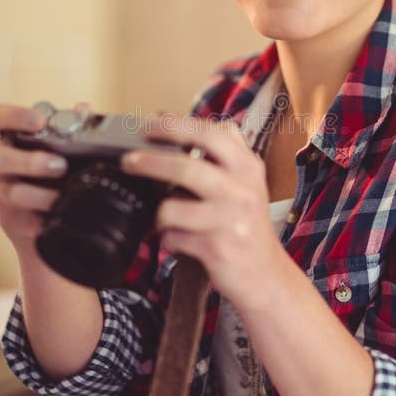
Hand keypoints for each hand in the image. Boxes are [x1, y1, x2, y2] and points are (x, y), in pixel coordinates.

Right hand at [0, 103, 68, 259]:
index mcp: (16, 140)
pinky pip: (20, 222)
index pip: (0, 118)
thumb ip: (77, 128)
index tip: (40, 122)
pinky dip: (39, 221)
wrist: (62, 222)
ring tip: (62, 196)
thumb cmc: (64, 176)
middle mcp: (5, 166)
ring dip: (37, 194)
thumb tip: (84, 108)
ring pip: (8, 192)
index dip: (14, 116)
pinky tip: (58, 220)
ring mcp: (6, 194)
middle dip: (28, 161)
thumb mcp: (73, 150)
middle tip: (60, 165)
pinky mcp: (13, 222)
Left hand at [121, 115, 289, 307]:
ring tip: (162, 218)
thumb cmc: (247, 225)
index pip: (211, 133)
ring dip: (159, 214)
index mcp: (247, 167)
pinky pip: (174, 238)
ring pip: (172, 208)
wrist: (267, 276)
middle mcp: (242, 190)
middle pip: (187, 168)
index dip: (175, 126)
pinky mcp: (218, 248)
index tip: (149, 124)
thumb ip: (220, 152)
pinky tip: (177, 240)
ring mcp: (230, 220)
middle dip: (150, 162)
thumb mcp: (245, 182)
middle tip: (129, 161)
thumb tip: (173, 119)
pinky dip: (168, 239)